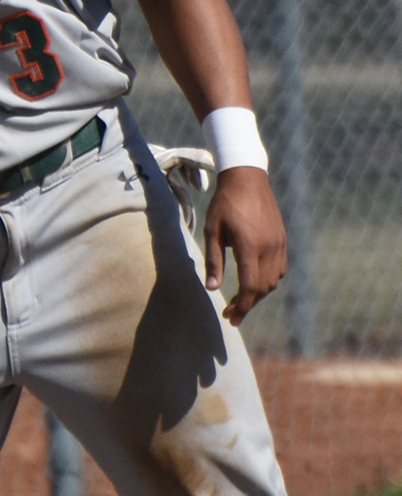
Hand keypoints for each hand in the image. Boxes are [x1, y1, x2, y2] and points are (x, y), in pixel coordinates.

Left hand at [201, 165, 286, 325]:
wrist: (246, 178)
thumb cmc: (224, 204)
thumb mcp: (212, 231)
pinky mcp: (283, 239)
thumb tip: (212, 288)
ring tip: (241, 299)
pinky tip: (255, 281)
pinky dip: (268, 280)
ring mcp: (279, 243)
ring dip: (259, 294)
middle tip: (232, 313)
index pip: (250, 286)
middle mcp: (269, 247)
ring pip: (274, 280)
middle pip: (263, 288)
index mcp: (250, 246)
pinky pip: (280, 268)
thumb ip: (214, 260)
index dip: (242, 306)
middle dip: (248, 304)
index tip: (230, 317)